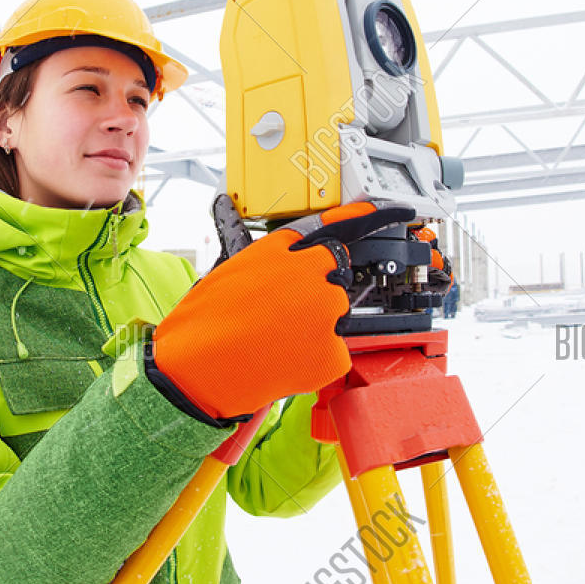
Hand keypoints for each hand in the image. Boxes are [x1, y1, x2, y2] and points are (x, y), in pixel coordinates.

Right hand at [150, 200, 414, 421]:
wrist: (196, 372)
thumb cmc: (200, 328)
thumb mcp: (226, 276)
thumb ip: (263, 266)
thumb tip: (278, 271)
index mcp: (276, 250)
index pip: (328, 225)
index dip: (359, 216)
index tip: (388, 210)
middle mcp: (307, 272)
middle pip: (335, 270)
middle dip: (320, 287)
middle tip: (288, 314)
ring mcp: (324, 309)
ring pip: (336, 312)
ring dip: (316, 326)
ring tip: (276, 343)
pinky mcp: (333, 350)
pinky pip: (335, 353)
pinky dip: (316, 362)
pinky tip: (286, 364)